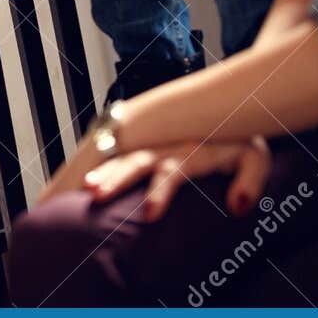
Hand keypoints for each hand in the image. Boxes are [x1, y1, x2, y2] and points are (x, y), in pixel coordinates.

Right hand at [39, 137, 271, 219]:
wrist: (223, 104)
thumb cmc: (238, 138)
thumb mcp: (255, 156)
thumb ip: (250, 180)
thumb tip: (236, 207)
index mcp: (189, 150)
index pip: (171, 170)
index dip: (159, 191)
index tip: (149, 214)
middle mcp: (160, 145)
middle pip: (132, 161)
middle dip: (112, 179)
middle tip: (94, 196)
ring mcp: (142, 143)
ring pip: (111, 157)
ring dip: (91, 174)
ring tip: (72, 191)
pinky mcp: (130, 144)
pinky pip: (100, 158)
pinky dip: (80, 173)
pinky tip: (62, 191)